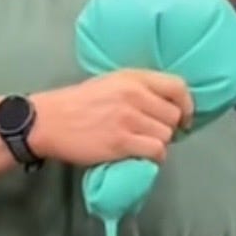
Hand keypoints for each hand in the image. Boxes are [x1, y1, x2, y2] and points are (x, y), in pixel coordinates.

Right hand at [30, 71, 193, 168]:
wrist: (49, 121)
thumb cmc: (77, 103)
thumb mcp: (109, 83)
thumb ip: (137, 89)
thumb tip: (164, 105)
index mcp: (133, 77)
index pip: (178, 87)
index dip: (187, 105)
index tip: (183, 118)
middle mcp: (134, 95)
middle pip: (174, 116)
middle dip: (169, 128)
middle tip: (154, 135)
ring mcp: (128, 119)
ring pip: (166, 136)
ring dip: (159, 145)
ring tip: (143, 146)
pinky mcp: (121, 142)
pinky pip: (155, 152)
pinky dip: (154, 158)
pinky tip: (142, 157)